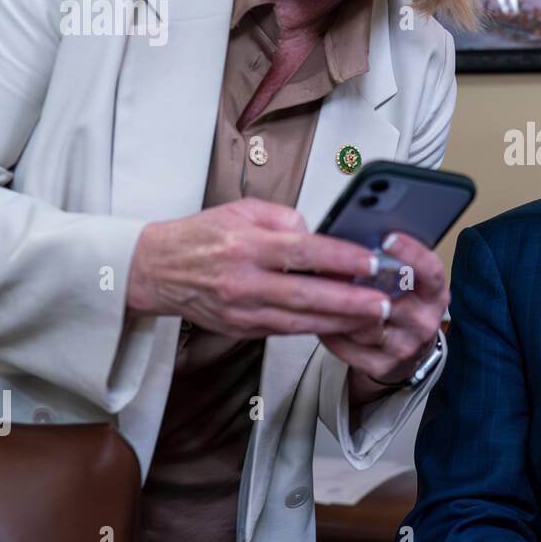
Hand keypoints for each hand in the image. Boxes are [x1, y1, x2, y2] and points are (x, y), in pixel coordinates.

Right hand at [125, 197, 389, 337]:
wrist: (156, 270)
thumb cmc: (202, 236)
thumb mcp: (242, 210)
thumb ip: (285, 218)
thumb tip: (319, 233)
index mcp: (246, 245)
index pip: (303, 252)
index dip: (340, 259)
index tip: (371, 262)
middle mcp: (244, 281)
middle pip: (307, 294)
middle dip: (350, 301)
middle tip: (384, 302)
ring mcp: (242, 310)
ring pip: (300, 320)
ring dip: (341, 321)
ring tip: (374, 318)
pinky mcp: (242, 329)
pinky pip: (287, 331)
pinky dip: (318, 329)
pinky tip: (344, 325)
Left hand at [320, 231, 449, 405]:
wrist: (408, 350)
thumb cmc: (403, 304)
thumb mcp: (408, 281)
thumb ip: (390, 262)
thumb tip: (354, 234)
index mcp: (434, 293)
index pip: (430, 271)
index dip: (411, 253)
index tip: (388, 237)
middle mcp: (424, 321)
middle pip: (389, 301)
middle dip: (356, 284)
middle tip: (329, 265)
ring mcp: (404, 346)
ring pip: (362, 325)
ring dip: (337, 307)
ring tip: (316, 289)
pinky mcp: (382, 365)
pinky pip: (346, 345)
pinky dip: (328, 329)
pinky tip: (318, 315)